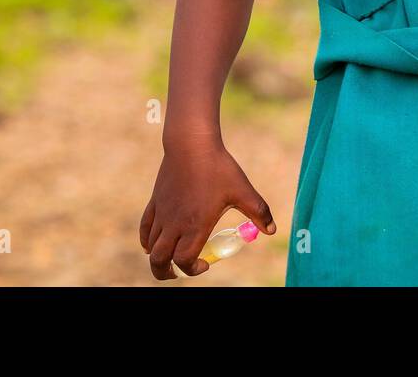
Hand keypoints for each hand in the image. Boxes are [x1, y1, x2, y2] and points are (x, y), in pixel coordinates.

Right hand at [140, 136, 275, 280]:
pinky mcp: (155, 202)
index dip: (192, 269)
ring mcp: (162, 213)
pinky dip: (147, 240)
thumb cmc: (218, 168)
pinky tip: (153, 243)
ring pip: (151, 247)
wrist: (192, 144)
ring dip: (158, 258)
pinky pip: (145, 228)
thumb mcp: (243, 190)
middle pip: (159, 261)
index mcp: (196, 226)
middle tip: (179, 271)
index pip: (184, 261)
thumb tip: (272, 230)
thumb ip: (259, 212)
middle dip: (166, 272)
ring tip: (171, 258)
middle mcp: (175, 224)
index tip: (205, 263)